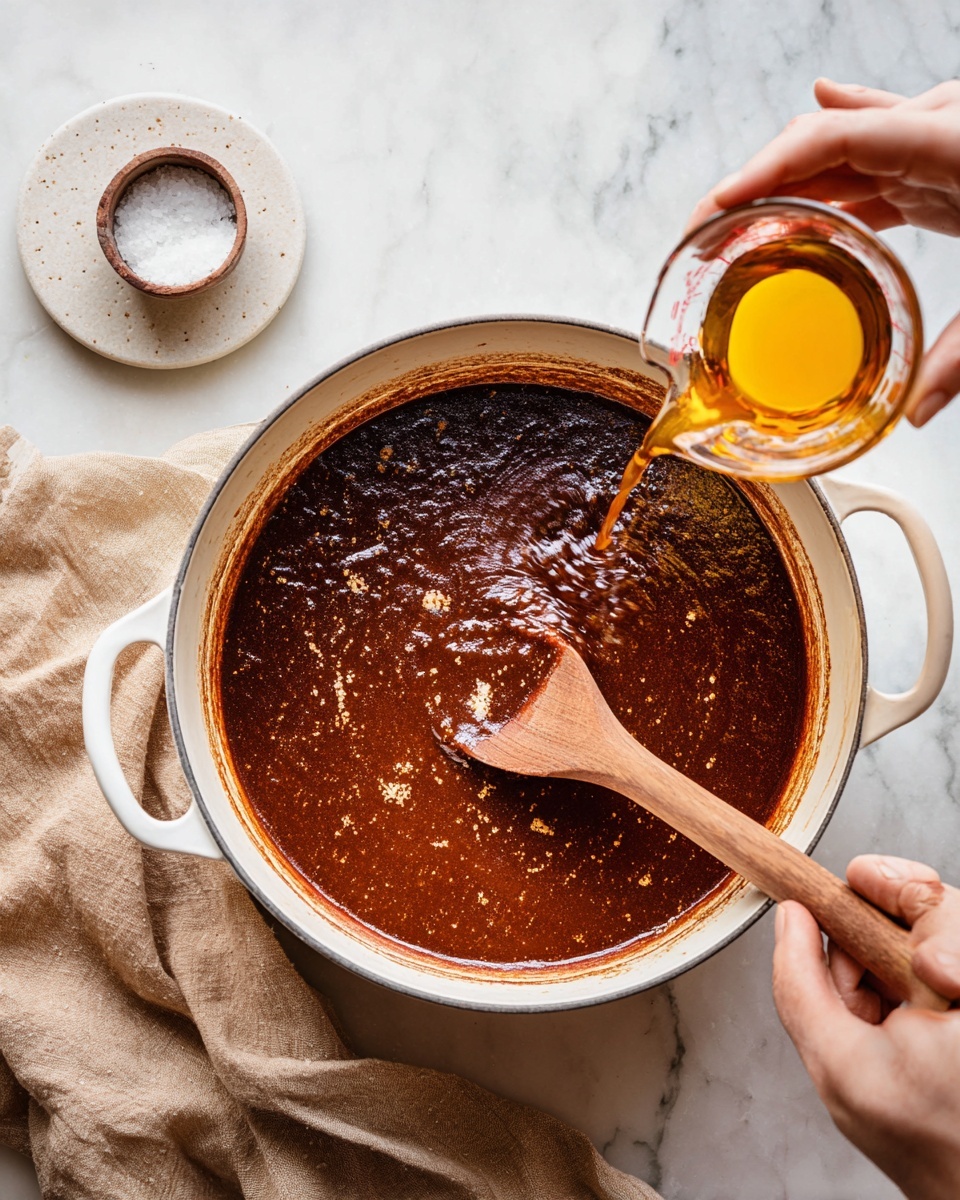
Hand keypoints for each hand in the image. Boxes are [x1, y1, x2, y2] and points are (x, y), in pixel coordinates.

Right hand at [688, 79, 959, 427]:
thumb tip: (914, 412)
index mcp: (952, 143)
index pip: (834, 139)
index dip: (763, 170)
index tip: (716, 207)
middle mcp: (938, 130)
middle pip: (823, 144)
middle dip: (755, 187)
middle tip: (706, 236)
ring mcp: (939, 142)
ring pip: (840, 154)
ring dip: (783, 191)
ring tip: (734, 232)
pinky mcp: (943, 164)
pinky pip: (868, 165)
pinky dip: (827, 183)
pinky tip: (794, 187)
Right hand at [773, 855, 959, 1199]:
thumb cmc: (926, 1145)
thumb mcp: (838, 1069)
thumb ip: (801, 985)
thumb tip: (791, 921)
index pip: (932, 903)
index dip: (890, 885)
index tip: (857, 878)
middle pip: (924, 919)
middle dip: (871, 947)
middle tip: (858, 1000)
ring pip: (928, 940)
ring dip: (885, 968)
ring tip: (878, 1023)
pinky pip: (940, 959)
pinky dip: (906, 981)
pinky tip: (898, 1021)